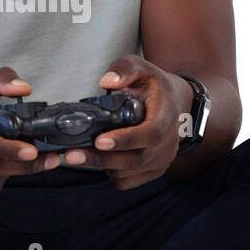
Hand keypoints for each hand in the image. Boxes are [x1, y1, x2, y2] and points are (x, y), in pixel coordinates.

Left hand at [59, 55, 190, 190]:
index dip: (125, 140)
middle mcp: (168, 143)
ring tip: (80, 154)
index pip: (150, 134)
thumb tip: (107, 81)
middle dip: (101, 159)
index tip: (100, 140)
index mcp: (166, 116)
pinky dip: (111, 174)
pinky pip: (128, 182)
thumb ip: (125, 69)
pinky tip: (100, 159)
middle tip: (73, 154)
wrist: (176, 104)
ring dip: (103, 166)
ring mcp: (162, 160)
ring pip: (128, 173)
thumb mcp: (142, 67)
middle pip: (135, 159)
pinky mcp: (154, 171)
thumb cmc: (155, 86)